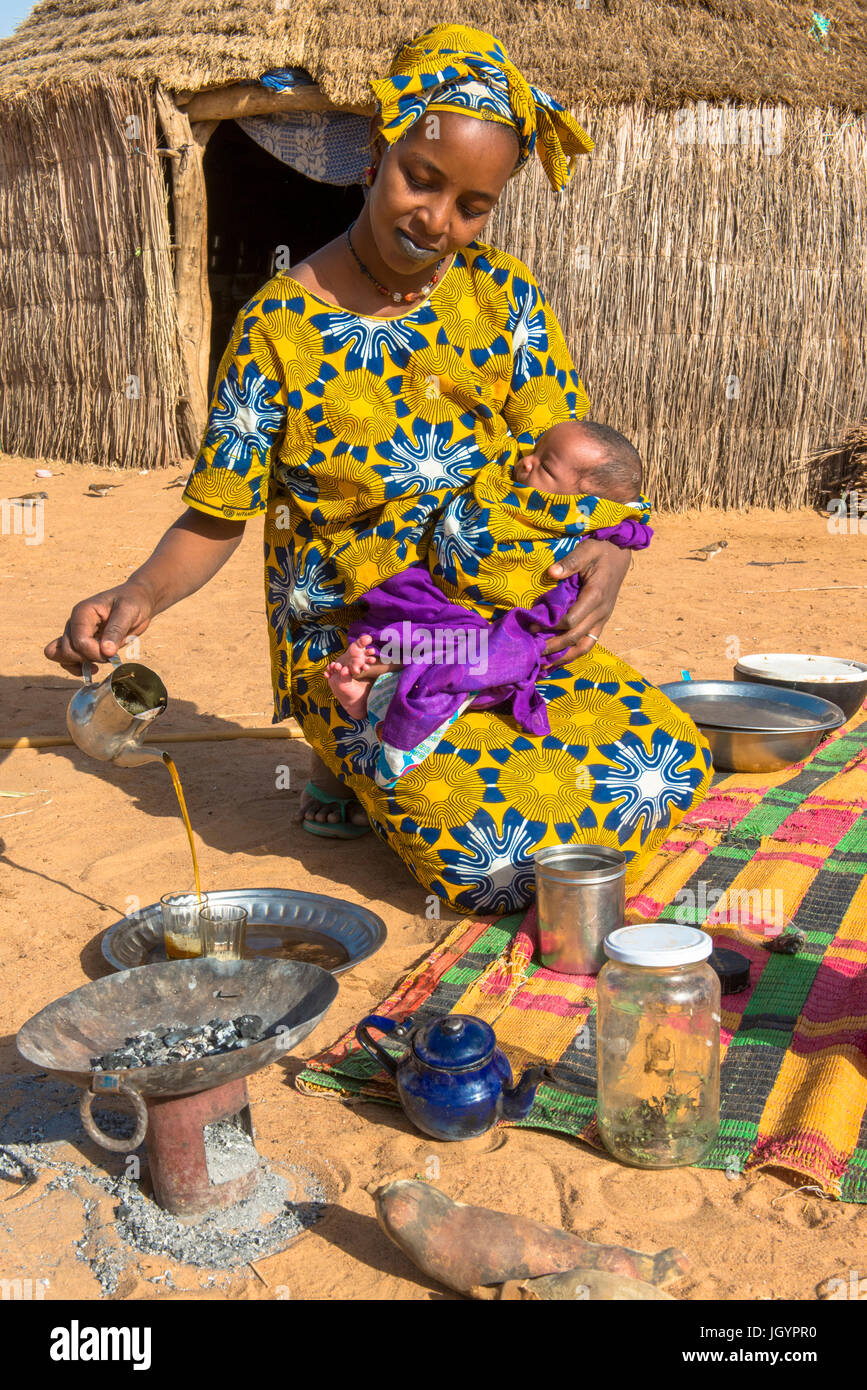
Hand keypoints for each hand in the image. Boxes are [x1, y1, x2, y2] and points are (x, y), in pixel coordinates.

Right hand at [44, 581, 155, 675]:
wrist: (137, 600)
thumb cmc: (132, 602)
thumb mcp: (128, 612)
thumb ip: (116, 631)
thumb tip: (106, 652)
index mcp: (83, 612)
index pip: (78, 640)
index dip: (94, 652)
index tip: (112, 653)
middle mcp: (74, 622)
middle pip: (67, 650)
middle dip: (88, 658)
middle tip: (109, 656)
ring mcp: (75, 632)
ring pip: (61, 655)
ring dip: (80, 664)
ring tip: (100, 663)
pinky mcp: (80, 642)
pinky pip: (67, 659)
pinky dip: (77, 667)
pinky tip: (94, 668)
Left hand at [541, 539, 632, 664]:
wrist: (620, 554)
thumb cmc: (601, 551)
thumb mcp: (587, 550)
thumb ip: (571, 562)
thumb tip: (552, 573)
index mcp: (596, 595)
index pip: (572, 620)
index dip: (552, 626)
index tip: (533, 625)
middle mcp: (600, 612)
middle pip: (575, 637)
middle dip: (554, 646)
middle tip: (533, 651)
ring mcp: (602, 619)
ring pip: (584, 646)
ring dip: (565, 657)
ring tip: (546, 666)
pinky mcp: (600, 621)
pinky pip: (588, 643)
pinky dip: (573, 653)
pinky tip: (558, 659)